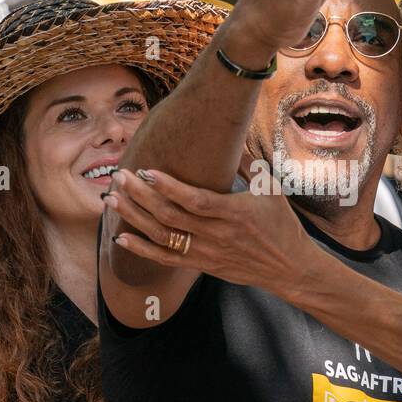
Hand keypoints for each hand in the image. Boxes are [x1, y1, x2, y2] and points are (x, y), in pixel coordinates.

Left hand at [105, 168, 310, 294]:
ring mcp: (207, 253)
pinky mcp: (202, 266)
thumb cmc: (281, 223)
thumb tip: (229, 135)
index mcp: (235, 213)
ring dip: (134, 217)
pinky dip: (141, 249)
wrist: (289, 267)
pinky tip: (120, 236)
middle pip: (171, 216)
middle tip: (118, 176)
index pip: (195, 200)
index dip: (169, 187)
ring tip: (111, 199)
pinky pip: (165, 259)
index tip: (146, 170)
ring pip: (162, 236)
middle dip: (141, 195)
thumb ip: (247, 163)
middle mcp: (218, 235)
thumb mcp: (271, 189)